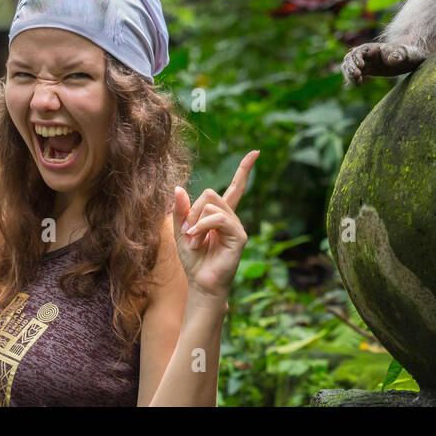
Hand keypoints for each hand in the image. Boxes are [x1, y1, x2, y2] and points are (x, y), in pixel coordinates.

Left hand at [173, 151, 256, 298]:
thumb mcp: (180, 231)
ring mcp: (237, 226)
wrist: (200, 284)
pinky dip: (203, 227)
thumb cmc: (193, 260)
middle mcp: (232, 217)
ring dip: (195, 223)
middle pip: (210, 193)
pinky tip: (198, 240)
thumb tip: (179, 187)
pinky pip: (218, 218)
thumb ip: (180, 210)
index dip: (245, 169)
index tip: (256, 152)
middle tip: (189, 233)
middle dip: (192, 211)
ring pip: (211, 205)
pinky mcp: (239, 236)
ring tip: (194, 241)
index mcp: (221, 214)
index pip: (236, 187)